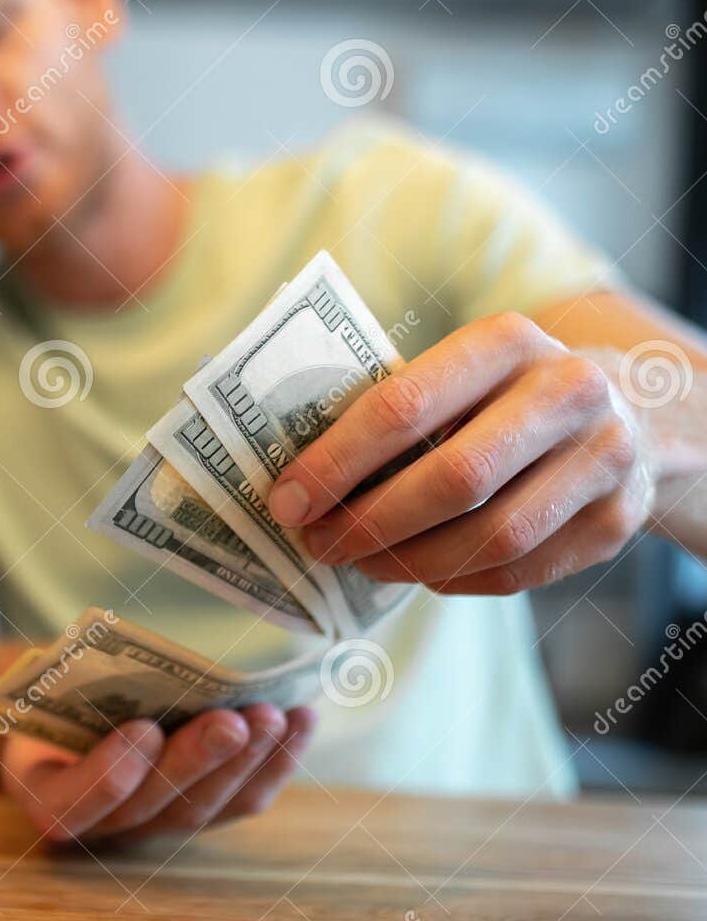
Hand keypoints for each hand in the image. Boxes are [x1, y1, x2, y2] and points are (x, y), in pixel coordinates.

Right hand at [0, 705, 315, 844]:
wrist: (75, 700)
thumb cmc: (58, 682)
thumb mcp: (48, 678)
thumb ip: (78, 677)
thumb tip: (133, 647)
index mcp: (43, 791)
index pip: (70, 806)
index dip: (110, 775)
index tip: (143, 729)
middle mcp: (99, 823)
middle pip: (151, 809)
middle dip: (197, 763)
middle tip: (230, 724)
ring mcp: (153, 825)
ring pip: (202, 811)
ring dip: (243, 764)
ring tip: (271, 717)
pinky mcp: (200, 814)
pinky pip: (241, 803)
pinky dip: (274, 763)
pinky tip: (299, 721)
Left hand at [267, 312, 654, 594]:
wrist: (633, 412)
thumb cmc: (504, 396)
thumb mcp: (461, 372)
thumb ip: (396, 411)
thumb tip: (299, 483)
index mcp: (507, 341)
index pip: (405, 405)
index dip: (336, 461)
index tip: (286, 500)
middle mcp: (568, 391)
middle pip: (454, 479)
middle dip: (369, 522)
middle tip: (317, 544)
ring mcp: (604, 457)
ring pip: (492, 537)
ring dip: (408, 562)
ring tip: (359, 562)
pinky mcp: (618, 519)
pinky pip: (520, 570)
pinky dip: (454, 580)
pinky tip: (417, 572)